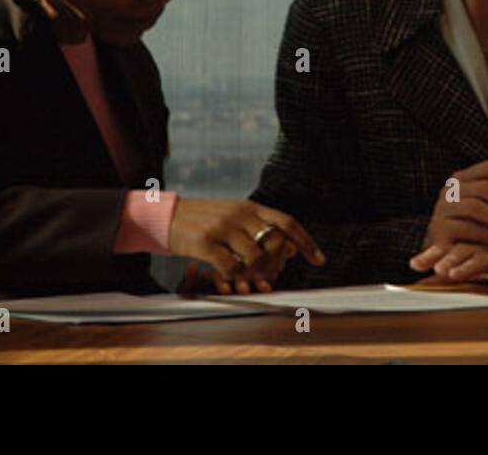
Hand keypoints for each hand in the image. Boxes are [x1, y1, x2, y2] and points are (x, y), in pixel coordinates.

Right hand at [169, 199, 323, 293]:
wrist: (167, 216)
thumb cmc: (206, 220)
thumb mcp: (236, 218)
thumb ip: (262, 229)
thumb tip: (292, 249)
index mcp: (250, 207)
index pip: (287, 222)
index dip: (306, 242)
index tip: (319, 260)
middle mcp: (240, 214)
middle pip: (275, 241)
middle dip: (279, 264)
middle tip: (274, 276)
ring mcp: (223, 228)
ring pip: (255, 257)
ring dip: (258, 274)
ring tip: (252, 280)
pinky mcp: (205, 242)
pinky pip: (231, 266)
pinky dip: (236, 277)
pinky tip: (231, 279)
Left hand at [409, 239, 487, 285]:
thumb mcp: (469, 265)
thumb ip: (446, 269)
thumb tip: (418, 277)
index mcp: (466, 249)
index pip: (446, 250)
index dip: (430, 256)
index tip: (414, 264)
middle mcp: (479, 250)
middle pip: (462, 251)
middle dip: (449, 260)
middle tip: (437, 268)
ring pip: (482, 259)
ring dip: (468, 267)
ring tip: (455, 274)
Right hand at [423, 160, 487, 249]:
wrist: (448, 253)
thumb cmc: (473, 226)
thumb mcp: (487, 207)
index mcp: (461, 179)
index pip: (486, 168)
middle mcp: (449, 190)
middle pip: (483, 187)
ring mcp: (442, 208)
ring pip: (476, 207)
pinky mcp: (440, 228)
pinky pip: (467, 227)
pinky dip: (487, 233)